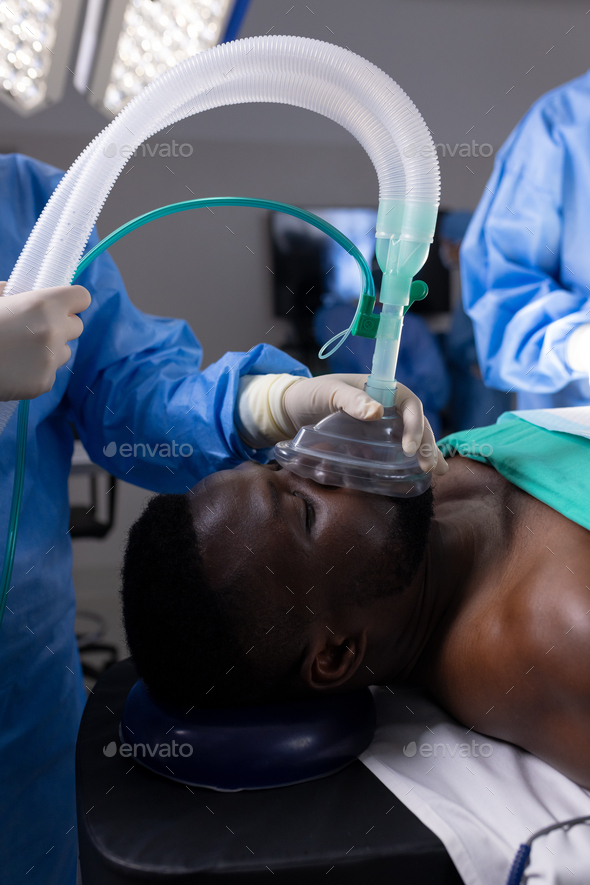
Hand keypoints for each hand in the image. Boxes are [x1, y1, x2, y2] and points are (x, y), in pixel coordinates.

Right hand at [0, 284, 90, 400]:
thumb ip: (10, 291)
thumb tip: (20, 291)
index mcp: (43, 304)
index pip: (82, 297)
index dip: (72, 301)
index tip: (63, 306)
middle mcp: (54, 331)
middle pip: (77, 327)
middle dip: (61, 327)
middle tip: (34, 329)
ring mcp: (51, 360)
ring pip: (65, 352)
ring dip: (50, 350)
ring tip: (19, 351)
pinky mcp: (44, 383)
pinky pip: (49, 373)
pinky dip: (36, 372)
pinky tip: (14, 369)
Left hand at [282, 374, 447, 475]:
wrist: (290, 409)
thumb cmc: (309, 394)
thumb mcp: (327, 393)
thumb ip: (350, 400)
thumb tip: (377, 412)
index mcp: (380, 388)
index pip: (410, 403)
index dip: (415, 424)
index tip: (409, 449)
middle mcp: (385, 405)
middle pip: (415, 423)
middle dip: (427, 444)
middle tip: (430, 468)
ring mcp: (380, 424)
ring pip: (409, 437)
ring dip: (425, 453)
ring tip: (436, 473)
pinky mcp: (371, 440)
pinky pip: (393, 450)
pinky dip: (406, 462)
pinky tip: (415, 476)